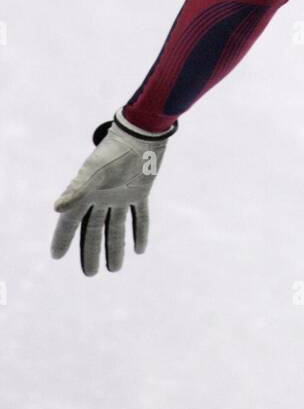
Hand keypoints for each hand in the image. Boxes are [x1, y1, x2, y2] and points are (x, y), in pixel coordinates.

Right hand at [51, 111, 175, 275]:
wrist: (141, 134)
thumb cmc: (113, 151)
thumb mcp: (93, 172)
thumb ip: (77, 190)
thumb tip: (57, 209)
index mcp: (87, 192)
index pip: (71, 222)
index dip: (63, 238)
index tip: (56, 256)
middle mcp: (102, 197)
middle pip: (94, 230)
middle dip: (91, 252)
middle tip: (89, 274)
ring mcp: (121, 196)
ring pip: (116, 228)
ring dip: (115, 247)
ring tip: (114, 269)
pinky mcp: (140, 192)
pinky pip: (139, 216)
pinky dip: (139, 232)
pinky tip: (139, 249)